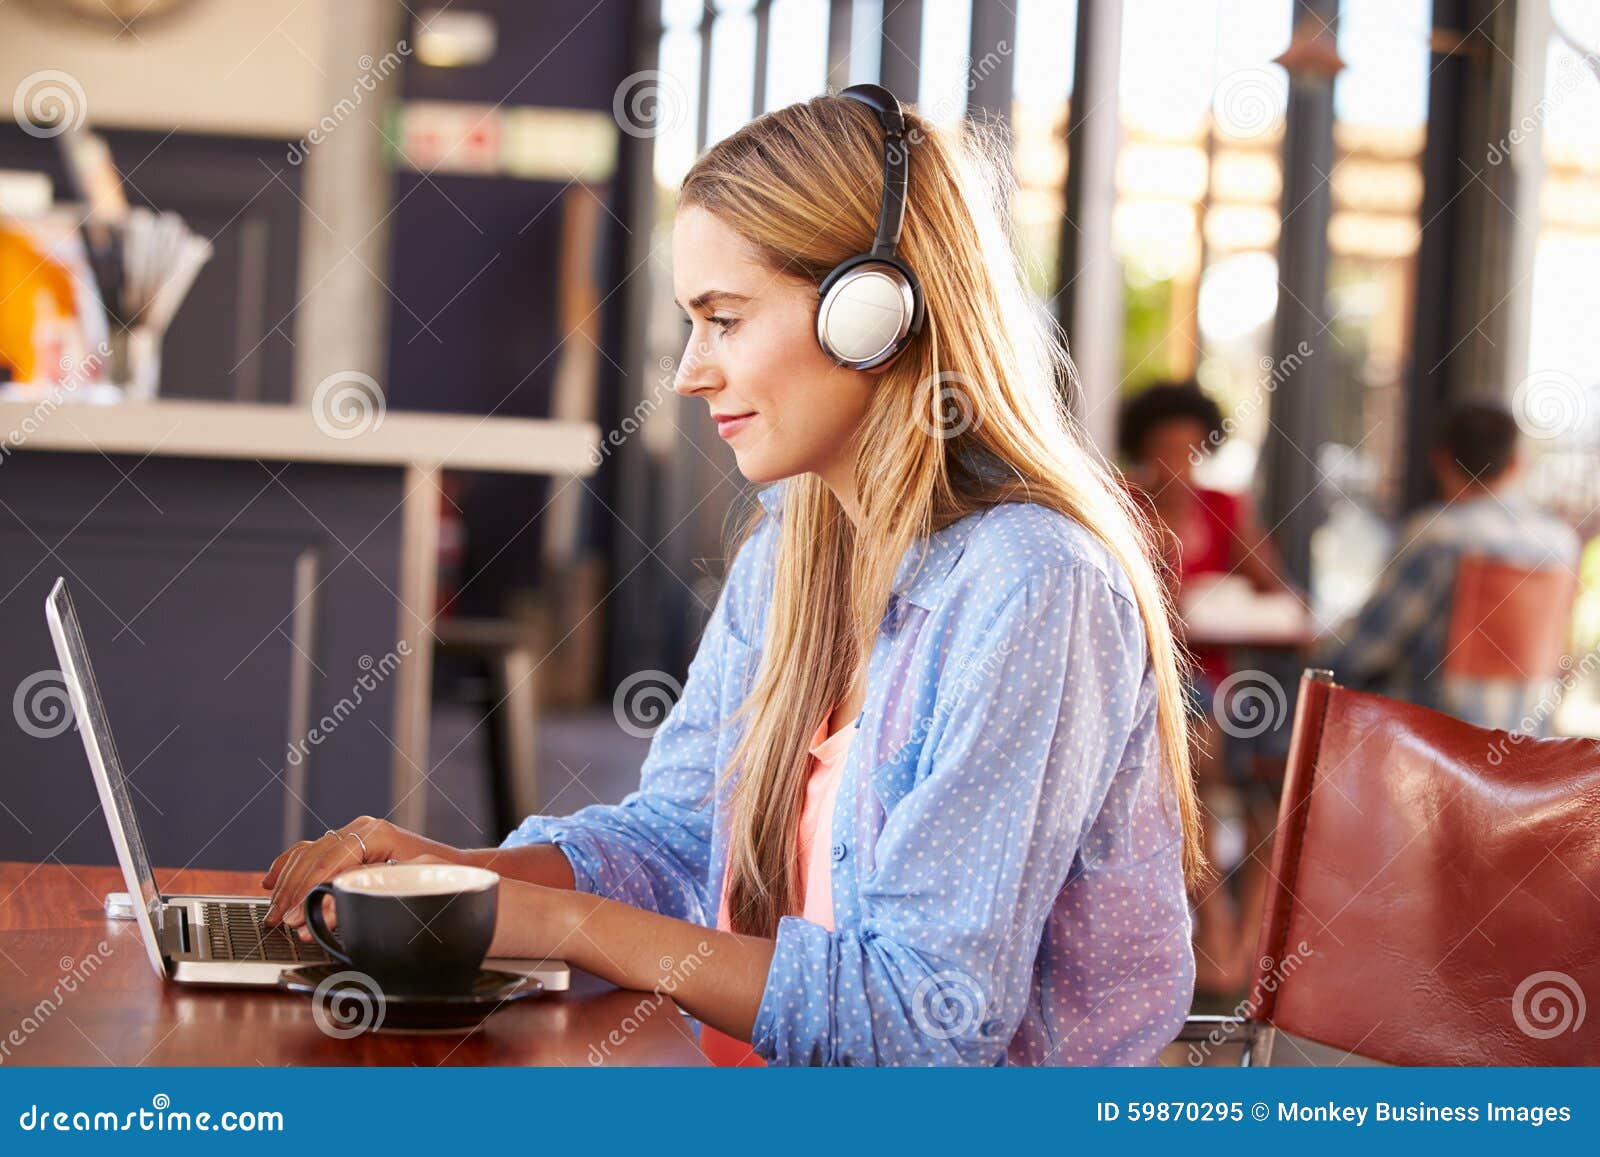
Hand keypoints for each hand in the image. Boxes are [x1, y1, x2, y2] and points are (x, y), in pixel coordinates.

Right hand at [261, 817, 432, 931]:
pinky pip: (310, 850)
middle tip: (278, 922)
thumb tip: (323, 915)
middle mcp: (361, 828)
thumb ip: (362, 899)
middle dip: (293, 893)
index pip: (329, 862)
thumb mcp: (403, 889)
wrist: (455, 868)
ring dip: (286, 884)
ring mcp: (353, 831)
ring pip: (307, 853)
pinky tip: (270, 881)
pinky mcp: (348, 841)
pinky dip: (288, 866)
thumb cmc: (436, 879)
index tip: (293, 918)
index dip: (307, 892)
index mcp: (375, 833)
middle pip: (314, 858)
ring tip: (273, 912)